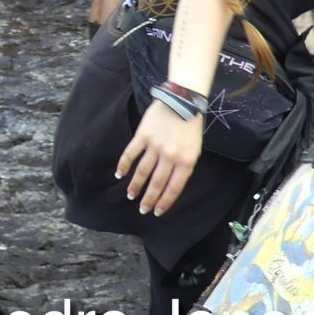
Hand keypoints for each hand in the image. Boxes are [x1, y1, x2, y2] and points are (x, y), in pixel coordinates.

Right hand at [116, 100, 204, 215]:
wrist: (182, 102)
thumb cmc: (190, 127)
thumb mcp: (194, 149)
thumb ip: (183, 165)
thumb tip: (169, 182)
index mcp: (186, 161)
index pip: (174, 187)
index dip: (165, 201)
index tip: (157, 212)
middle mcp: (170, 156)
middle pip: (157, 182)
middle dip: (149, 198)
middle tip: (142, 210)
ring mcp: (155, 146)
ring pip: (143, 171)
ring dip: (136, 185)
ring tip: (130, 196)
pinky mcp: (143, 136)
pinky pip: (131, 153)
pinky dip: (124, 165)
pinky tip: (120, 174)